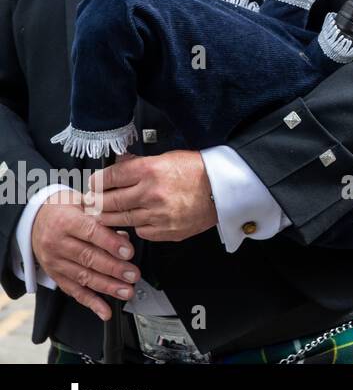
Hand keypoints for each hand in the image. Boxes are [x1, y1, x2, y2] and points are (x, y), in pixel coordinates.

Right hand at [31, 191, 135, 320]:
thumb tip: (126, 231)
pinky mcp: (55, 276)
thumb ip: (103, 215)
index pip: (91, 233)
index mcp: (66, 221)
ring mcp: (55, 262)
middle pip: (88, 258)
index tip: (129, 252)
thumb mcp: (82, 202)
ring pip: (83, 277)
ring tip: (126, 292)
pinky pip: (74, 291)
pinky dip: (91, 303)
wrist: (35, 220)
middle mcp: (58, 243)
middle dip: (114, 269)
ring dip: (107, 287)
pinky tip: (105, 311)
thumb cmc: (65, 210)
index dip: (111, 243)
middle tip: (133, 275)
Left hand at [88, 151, 217, 242]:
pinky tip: (137, 219)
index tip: (92, 185)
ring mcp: (158, 214)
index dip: (95, 182)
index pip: (108, 178)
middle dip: (96, 202)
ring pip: (120, 220)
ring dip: (109, 217)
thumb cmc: (198, 170)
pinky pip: (140, 232)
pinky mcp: (166, 230)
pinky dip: (135, 226)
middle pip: (108, 202)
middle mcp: (151, 193)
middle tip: (91, 202)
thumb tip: (118, 165)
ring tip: (106, 213)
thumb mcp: (167, 157)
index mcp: (150, 170)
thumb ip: (139, 164)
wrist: (224, 188)